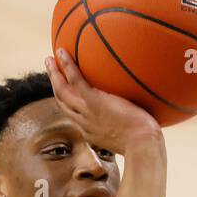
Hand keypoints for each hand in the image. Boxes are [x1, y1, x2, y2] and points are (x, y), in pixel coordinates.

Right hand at [44, 47, 161, 153]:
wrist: (143, 145)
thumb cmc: (146, 143)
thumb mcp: (135, 136)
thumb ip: (133, 125)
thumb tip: (145, 117)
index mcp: (92, 132)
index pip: (76, 115)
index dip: (69, 102)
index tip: (68, 91)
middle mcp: (84, 123)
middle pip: (63, 102)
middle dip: (56, 85)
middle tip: (51, 70)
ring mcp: (86, 112)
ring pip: (63, 91)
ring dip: (54, 74)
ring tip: (49, 58)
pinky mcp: (93, 102)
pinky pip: (75, 80)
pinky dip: (67, 65)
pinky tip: (63, 51)